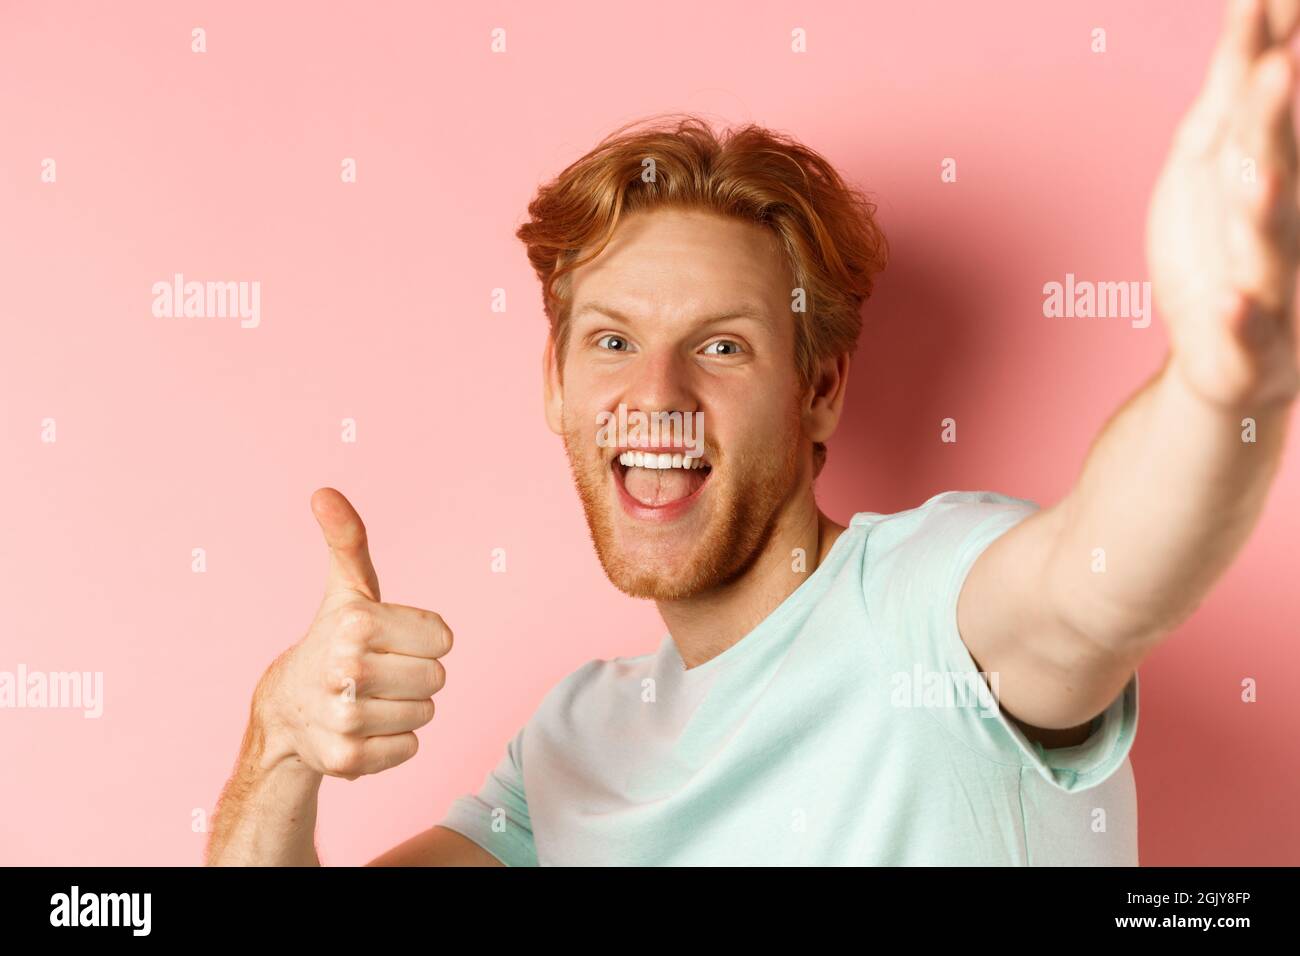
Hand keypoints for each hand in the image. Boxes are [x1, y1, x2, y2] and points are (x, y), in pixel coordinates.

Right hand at [254, 488, 452, 780]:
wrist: (284, 710)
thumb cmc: (332, 640)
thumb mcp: (346, 587)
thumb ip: (347, 538)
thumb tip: (324, 492)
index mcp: (357, 623)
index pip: (444, 639)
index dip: (421, 641)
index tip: (388, 641)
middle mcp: (347, 670)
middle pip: (438, 679)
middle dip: (414, 675)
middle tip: (376, 671)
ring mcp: (345, 719)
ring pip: (426, 715)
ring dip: (404, 709)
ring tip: (368, 698)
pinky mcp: (347, 761)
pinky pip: (409, 749)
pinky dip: (392, 743)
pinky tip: (361, 729)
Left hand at [1147, 0, 1299, 409]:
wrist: (1231, 362)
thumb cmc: (1221, 249)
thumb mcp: (1209, 159)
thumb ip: (1230, 87)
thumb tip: (1253, 1)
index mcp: (1272, 172)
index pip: (1264, 107)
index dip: (1262, 54)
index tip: (1261, 1)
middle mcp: (1282, 222)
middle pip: (1277, 164)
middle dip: (1276, 119)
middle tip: (1275, 67)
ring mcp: (1273, 285)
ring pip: (1269, 246)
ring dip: (1265, 211)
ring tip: (1254, 177)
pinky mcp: (1253, 347)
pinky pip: (1248, 334)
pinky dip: (1242, 320)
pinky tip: (1232, 301)